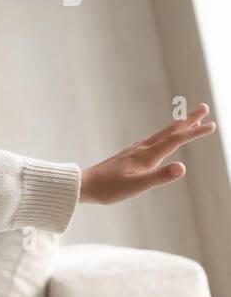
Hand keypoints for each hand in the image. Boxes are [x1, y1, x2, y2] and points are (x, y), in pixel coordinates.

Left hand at [80, 104, 215, 204]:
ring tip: (188, 121)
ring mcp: (134, 151)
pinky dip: (164, 136)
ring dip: (177, 127)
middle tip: (204, 107)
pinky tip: (161, 140)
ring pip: (161, 135)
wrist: (83, 185)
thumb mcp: (137, 187)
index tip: (212, 125)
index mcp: (147, 156)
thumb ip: (160, 177)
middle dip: (188, 121)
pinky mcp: (128, 156)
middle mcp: (142, 149)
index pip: (176, 140)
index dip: (194, 132)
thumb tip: (182, 167)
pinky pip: (152, 141)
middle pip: (169, 131)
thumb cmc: (109, 189)